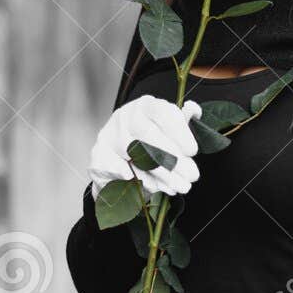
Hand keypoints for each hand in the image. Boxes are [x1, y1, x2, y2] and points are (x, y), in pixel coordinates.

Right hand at [87, 95, 202, 197]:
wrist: (120, 163)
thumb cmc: (150, 144)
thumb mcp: (169, 130)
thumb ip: (181, 122)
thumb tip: (193, 110)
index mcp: (146, 106)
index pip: (161, 112)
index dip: (178, 131)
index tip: (192, 151)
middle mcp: (125, 116)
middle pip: (148, 135)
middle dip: (172, 159)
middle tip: (191, 176)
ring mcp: (108, 134)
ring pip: (134, 154)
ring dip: (160, 174)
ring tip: (178, 186)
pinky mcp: (98, 155)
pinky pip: (117, 168)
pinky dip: (135, 178)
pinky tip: (152, 186)